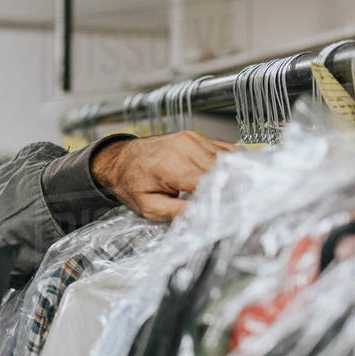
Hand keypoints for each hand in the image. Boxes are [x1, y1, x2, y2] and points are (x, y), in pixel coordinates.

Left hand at [90, 131, 238, 221]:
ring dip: (232, 177)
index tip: (229, 212)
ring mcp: (193, 139)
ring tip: (230, 193)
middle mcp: (184, 147)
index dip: (223, 199)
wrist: (120, 160)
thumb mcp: (149, 206)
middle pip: (223, 171)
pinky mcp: (197, 137)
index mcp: (171, 165)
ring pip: (228, 160)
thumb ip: (178, 213)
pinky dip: (230, 165)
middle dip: (231, 189)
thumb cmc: (131, 181)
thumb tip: (205, 218)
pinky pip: (224, 150)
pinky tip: (226, 177)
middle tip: (234, 208)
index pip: (210, 183)